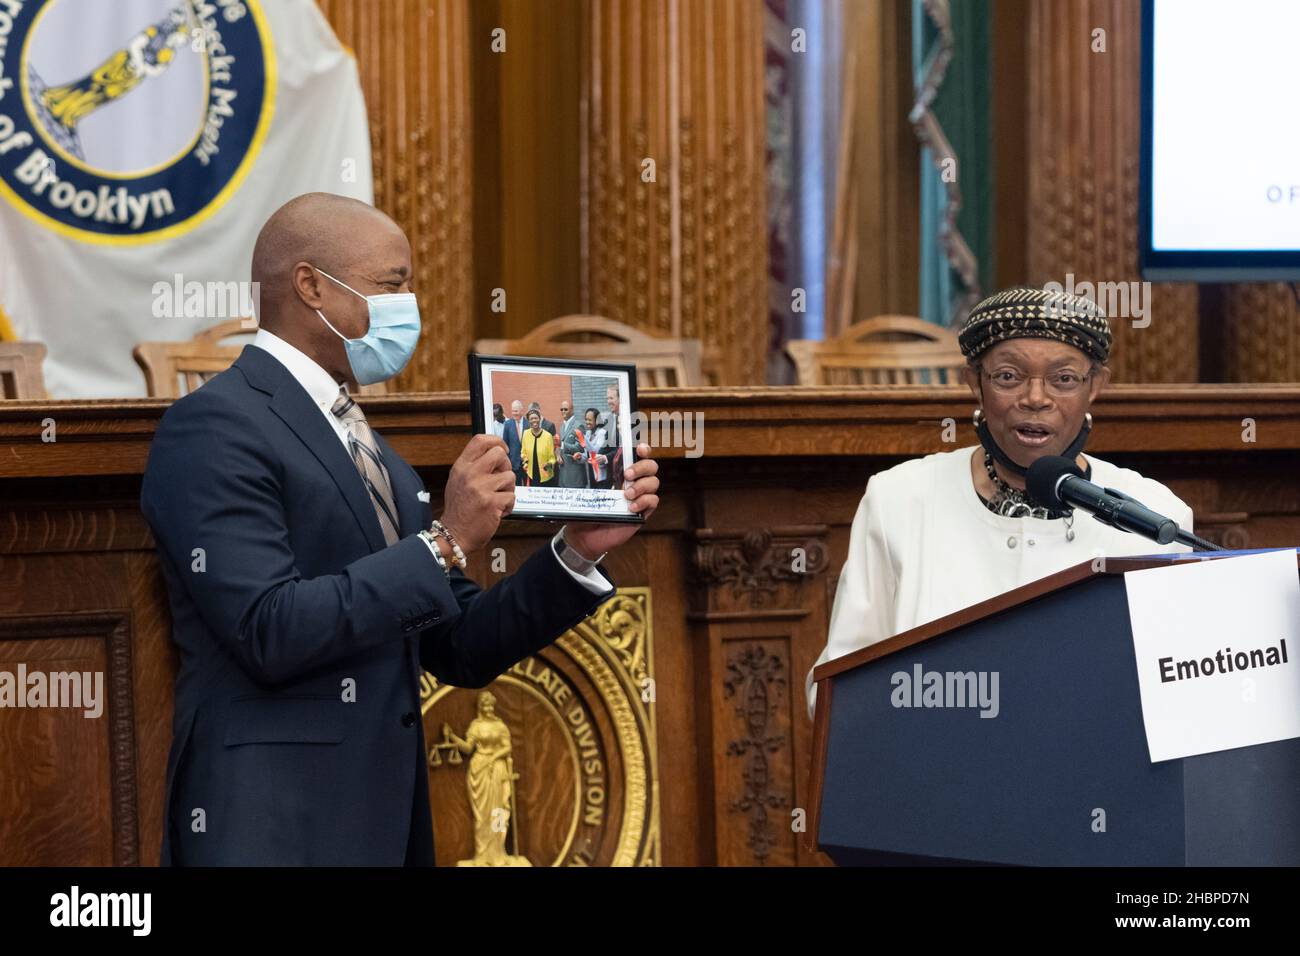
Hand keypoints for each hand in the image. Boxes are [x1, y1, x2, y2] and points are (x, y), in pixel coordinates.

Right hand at [440, 434, 514, 553]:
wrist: (454, 534)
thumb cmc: (459, 509)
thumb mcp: (459, 481)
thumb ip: (474, 466)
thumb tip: (497, 454)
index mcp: (461, 466)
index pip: (480, 440)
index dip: (496, 441)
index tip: (503, 449)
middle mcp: (470, 474)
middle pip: (499, 454)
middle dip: (506, 466)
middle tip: (501, 479)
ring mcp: (481, 487)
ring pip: (509, 476)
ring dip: (508, 489)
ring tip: (497, 499)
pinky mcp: (492, 502)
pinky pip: (512, 496)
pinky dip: (508, 505)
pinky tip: (497, 511)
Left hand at [562, 443, 658, 558]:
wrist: (585, 537)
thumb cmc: (585, 511)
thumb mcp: (584, 492)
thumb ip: (588, 480)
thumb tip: (583, 465)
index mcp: (620, 474)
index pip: (638, 456)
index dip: (644, 449)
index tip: (640, 449)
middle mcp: (633, 482)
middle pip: (651, 466)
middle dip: (642, 467)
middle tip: (627, 475)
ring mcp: (639, 497)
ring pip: (654, 482)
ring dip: (641, 486)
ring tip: (626, 495)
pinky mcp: (642, 512)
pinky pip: (653, 501)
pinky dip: (644, 501)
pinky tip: (631, 507)